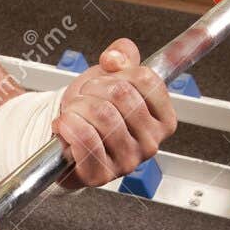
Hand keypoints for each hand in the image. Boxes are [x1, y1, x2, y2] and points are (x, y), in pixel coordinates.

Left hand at [55, 39, 177, 187]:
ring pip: (101, 113)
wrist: (70, 141)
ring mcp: (128, 162)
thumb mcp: (111, 76)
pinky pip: (85, 138)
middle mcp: (150, 143)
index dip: (117, 73)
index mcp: (163, 120)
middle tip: (85, 99)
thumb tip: (115, 57)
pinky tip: (65, 125)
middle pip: (121, 94)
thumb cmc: (94, 111)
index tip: (106, 81)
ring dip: (78, 107)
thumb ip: (121, 55)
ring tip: (74, 113)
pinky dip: (68, 124)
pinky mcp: (101, 175)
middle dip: (93, 89)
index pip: (145, 79)